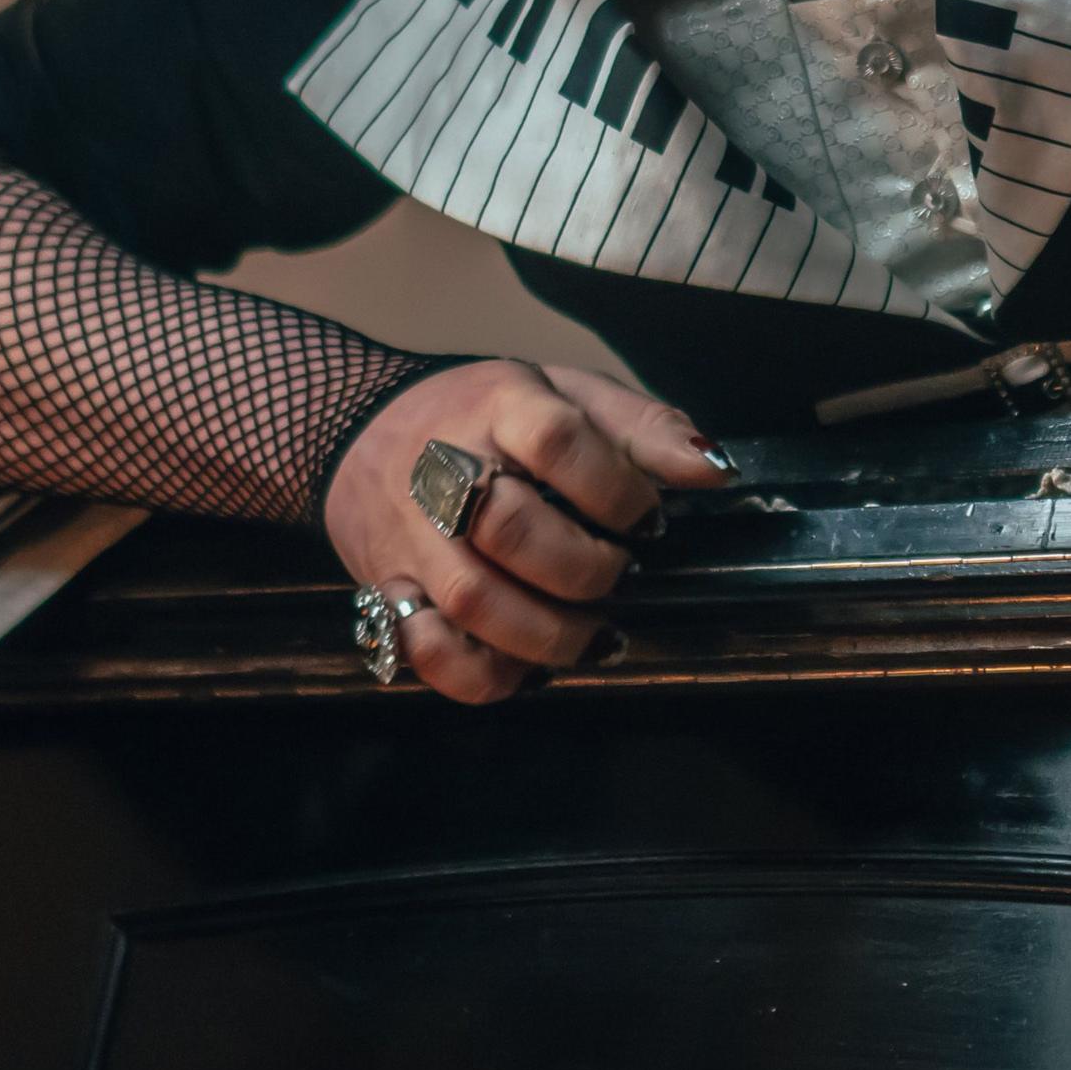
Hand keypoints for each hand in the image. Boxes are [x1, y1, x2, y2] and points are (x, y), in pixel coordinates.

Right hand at [322, 361, 729, 703]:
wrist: (357, 426)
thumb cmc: (484, 415)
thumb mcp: (565, 393)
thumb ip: (642, 428)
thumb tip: (713, 470)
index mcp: (499, 407)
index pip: (556, 441)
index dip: (616, 489)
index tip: (649, 519)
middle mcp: (443, 470)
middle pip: (510, 529)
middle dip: (585, 570)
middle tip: (622, 574)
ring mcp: (410, 537)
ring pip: (471, 601)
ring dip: (549, 635)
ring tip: (596, 636)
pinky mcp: (386, 589)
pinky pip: (425, 651)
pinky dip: (482, 676)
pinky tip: (527, 668)